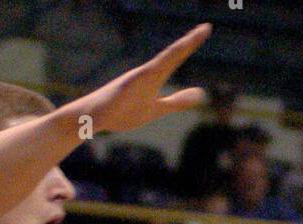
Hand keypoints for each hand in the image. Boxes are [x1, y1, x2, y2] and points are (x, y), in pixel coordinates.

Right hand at [66, 25, 210, 135]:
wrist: (94, 117)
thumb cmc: (124, 111)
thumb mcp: (157, 108)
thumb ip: (177, 102)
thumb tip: (200, 94)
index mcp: (153, 76)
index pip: (176, 57)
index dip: (191, 44)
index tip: (206, 29)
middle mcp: (146, 73)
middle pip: (172, 56)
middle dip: (188, 43)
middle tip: (207, 27)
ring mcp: (134, 80)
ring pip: (158, 64)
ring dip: (174, 53)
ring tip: (191, 41)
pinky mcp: (124, 90)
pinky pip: (138, 81)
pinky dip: (150, 74)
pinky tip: (158, 67)